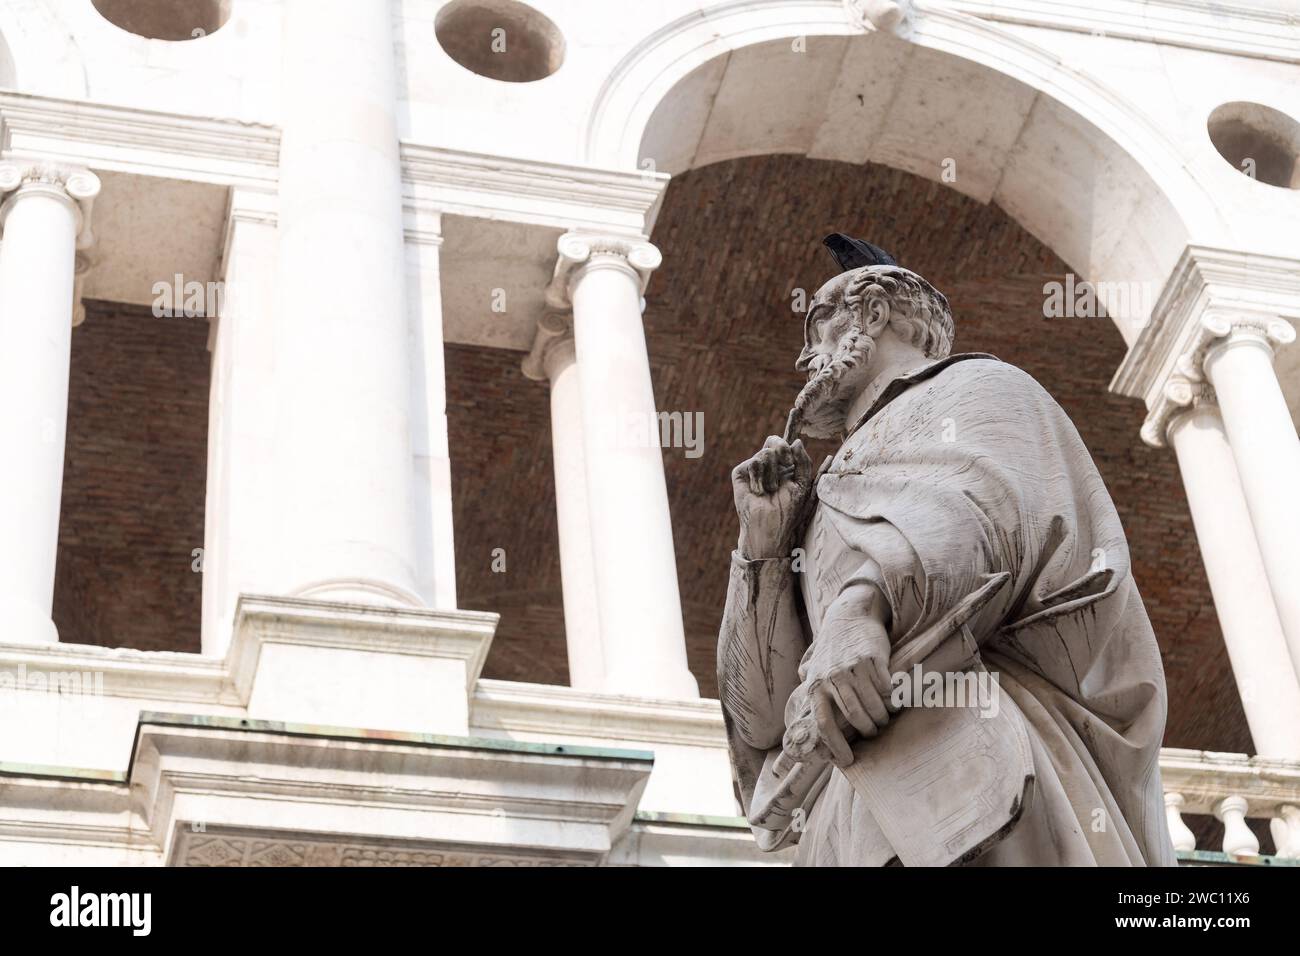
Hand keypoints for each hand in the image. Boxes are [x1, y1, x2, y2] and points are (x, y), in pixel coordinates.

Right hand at [731, 436, 813, 559]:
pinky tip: (758, 492)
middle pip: (774, 442)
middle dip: (783, 455)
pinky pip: (753, 463)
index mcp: (782, 466)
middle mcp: (767, 465)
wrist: (770, 526)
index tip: (791, 463)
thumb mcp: (802, 484)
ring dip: (772, 475)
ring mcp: (753, 468)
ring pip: (766, 453)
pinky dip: (759, 478)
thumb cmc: (787, 510)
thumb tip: (797, 442)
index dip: (787, 448)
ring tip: (769, 491)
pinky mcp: (740, 473)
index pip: (783, 444)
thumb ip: (803, 462)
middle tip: (783, 474)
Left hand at [782, 581, 892, 766]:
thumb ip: (810, 686)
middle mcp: (831, 678)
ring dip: (882, 717)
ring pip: (873, 706)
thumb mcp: (815, 665)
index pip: (824, 723)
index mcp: (815, 685)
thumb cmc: (833, 647)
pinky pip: (886, 689)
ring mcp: (852, 668)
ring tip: (885, 718)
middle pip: (854, 717)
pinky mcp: (872, 659)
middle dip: (868, 730)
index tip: (847, 761)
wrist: (850, 615)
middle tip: (875, 731)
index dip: (835, 746)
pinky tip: (893, 700)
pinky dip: (892, 700)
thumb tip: (802, 708)